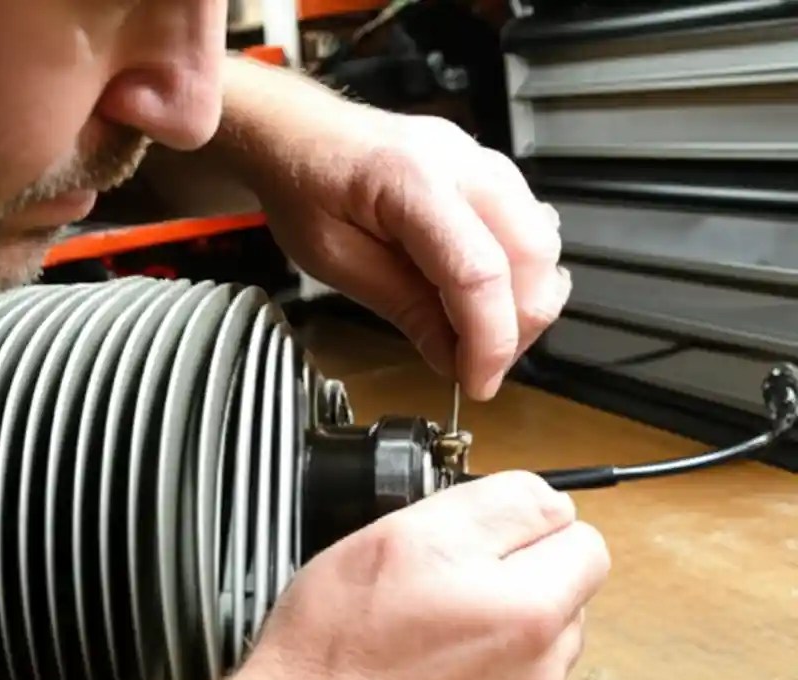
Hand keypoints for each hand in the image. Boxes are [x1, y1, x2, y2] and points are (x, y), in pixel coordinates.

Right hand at [196, 472, 610, 679]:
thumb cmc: (343, 642)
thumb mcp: (409, 533)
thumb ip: (497, 504)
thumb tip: (550, 498)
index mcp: (533, 610)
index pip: (582, 535)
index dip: (524, 519)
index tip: (471, 531)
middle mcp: (542, 662)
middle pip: (563, 581)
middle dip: (512, 562)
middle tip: (438, 566)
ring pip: (532, 620)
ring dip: (492, 603)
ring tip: (425, 607)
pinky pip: (503, 658)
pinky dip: (473, 642)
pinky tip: (422, 641)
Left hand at [218, 61, 566, 400]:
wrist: (300, 133)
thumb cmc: (304, 184)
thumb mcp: (332, 258)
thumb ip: (400, 305)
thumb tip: (451, 358)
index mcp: (412, 180)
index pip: (478, 271)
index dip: (488, 340)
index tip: (478, 383)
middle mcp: (462, 163)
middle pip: (531, 255)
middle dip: (516, 326)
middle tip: (480, 367)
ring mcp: (482, 162)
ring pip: (543, 242)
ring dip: (524, 303)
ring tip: (480, 338)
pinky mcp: (490, 173)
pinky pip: (530, 227)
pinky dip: (521, 274)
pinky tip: (486, 299)